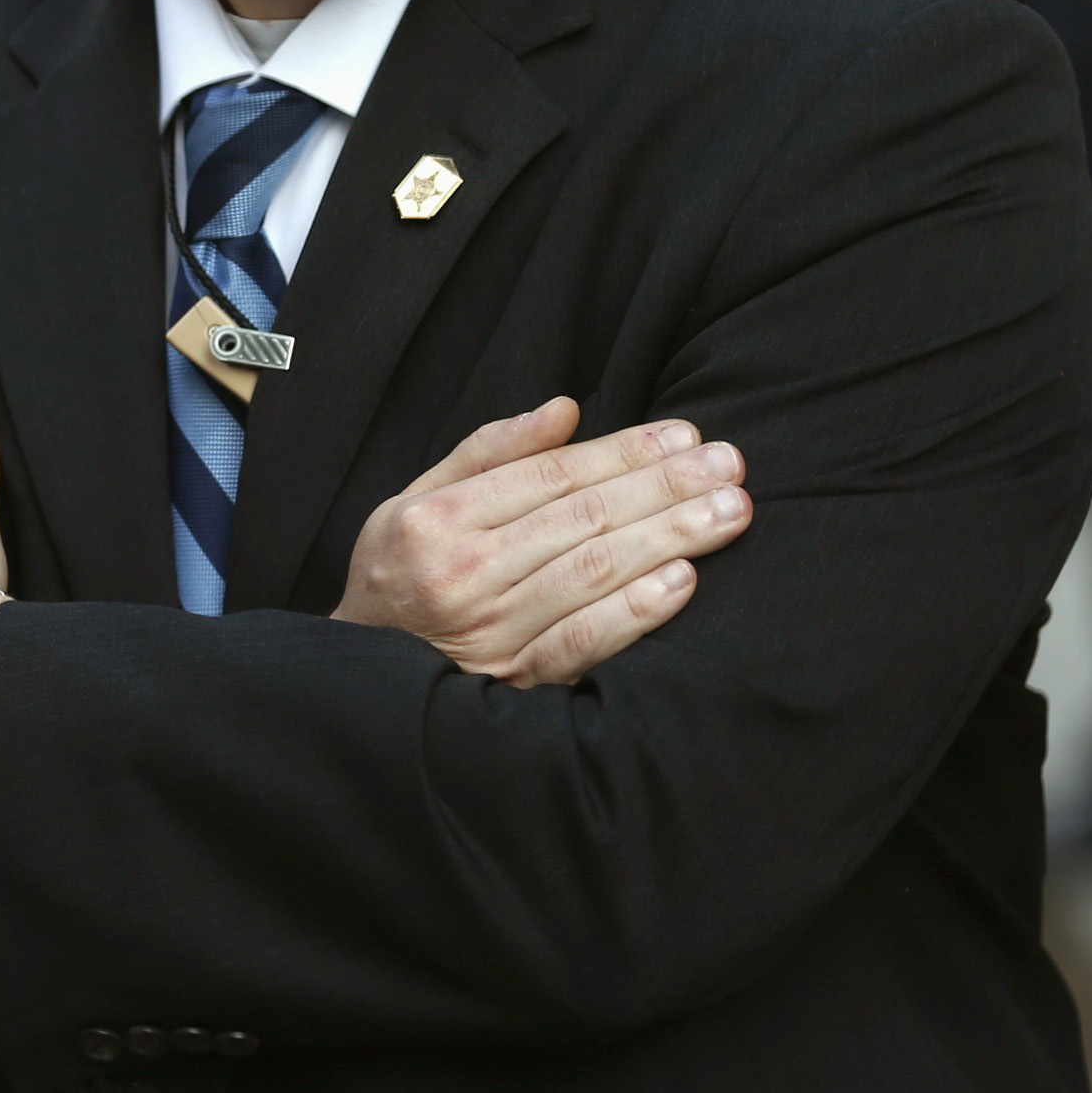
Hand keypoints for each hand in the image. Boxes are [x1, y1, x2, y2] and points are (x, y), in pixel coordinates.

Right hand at [333, 397, 751, 686]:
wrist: (361, 680)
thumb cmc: (399, 575)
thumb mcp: (416, 499)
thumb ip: (489, 452)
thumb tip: (565, 409)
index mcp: (441, 519)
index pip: (554, 475)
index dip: (626, 452)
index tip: (685, 435)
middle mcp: (466, 573)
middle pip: (584, 519)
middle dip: (666, 488)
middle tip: (730, 467)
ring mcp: (492, 632)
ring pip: (593, 573)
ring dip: (669, 538)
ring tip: (728, 513)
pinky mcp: (515, 683)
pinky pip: (582, 643)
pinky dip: (634, 612)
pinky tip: (681, 582)